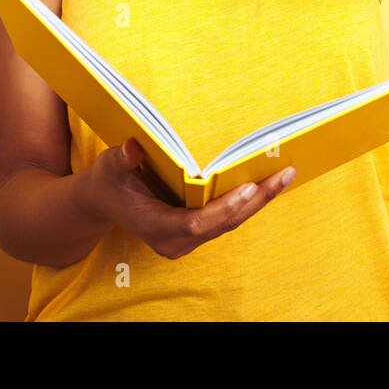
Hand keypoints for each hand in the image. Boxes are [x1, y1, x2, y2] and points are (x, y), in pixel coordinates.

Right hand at [83, 137, 296, 259]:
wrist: (103, 202)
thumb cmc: (107, 181)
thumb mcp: (108, 167)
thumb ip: (120, 159)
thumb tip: (132, 147)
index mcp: (154, 226)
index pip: (194, 225)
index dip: (222, 209)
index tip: (247, 189)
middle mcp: (174, 241)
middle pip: (222, 225)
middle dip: (255, 200)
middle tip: (284, 174)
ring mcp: (185, 240)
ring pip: (229, 223)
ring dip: (258, 200)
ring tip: (285, 174)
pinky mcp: (195, 233)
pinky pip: (227, 219)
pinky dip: (248, 201)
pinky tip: (268, 181)